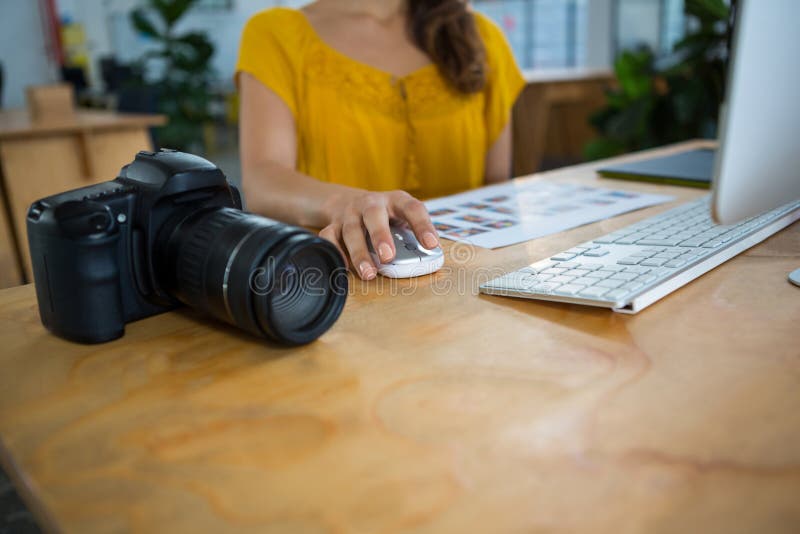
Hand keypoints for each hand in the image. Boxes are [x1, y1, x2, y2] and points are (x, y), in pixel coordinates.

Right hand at [319, 190, 439, 279]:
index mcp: (396, 200)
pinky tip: (343, 267)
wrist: (348, 201)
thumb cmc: (384, 216)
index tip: (431, 244)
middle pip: (374, 216)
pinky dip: (335, 251)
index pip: (412, 208)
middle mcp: (371, 204)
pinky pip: (329, 237)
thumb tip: (424, 260)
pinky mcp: (334, 224)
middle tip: (388, 257)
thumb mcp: (400, 217)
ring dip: (359, 253)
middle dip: (380, 236)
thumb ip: (409, 236)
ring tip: (369, 273)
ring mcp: (350, 213)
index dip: (423, 225)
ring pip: (351, 231)